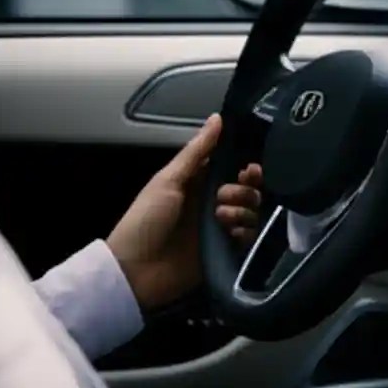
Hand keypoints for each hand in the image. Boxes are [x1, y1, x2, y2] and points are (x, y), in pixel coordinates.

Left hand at [107, 114, 263, 311]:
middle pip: (246, 188)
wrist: (136, 270)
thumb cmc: (146, 219)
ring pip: (251, 210)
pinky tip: (230, 233)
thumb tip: (218, 118)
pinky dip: (245, 231)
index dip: (244, 165)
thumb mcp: (168, 180)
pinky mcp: (225, 250)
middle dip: (245, 188)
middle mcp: (212, 202)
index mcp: (197, 183)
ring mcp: (219, 228)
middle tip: (228, 195)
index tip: (249, 167)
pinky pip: (250, 236)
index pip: (231, 167)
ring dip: (242, 209)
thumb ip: (196, 151)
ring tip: (222, 218)